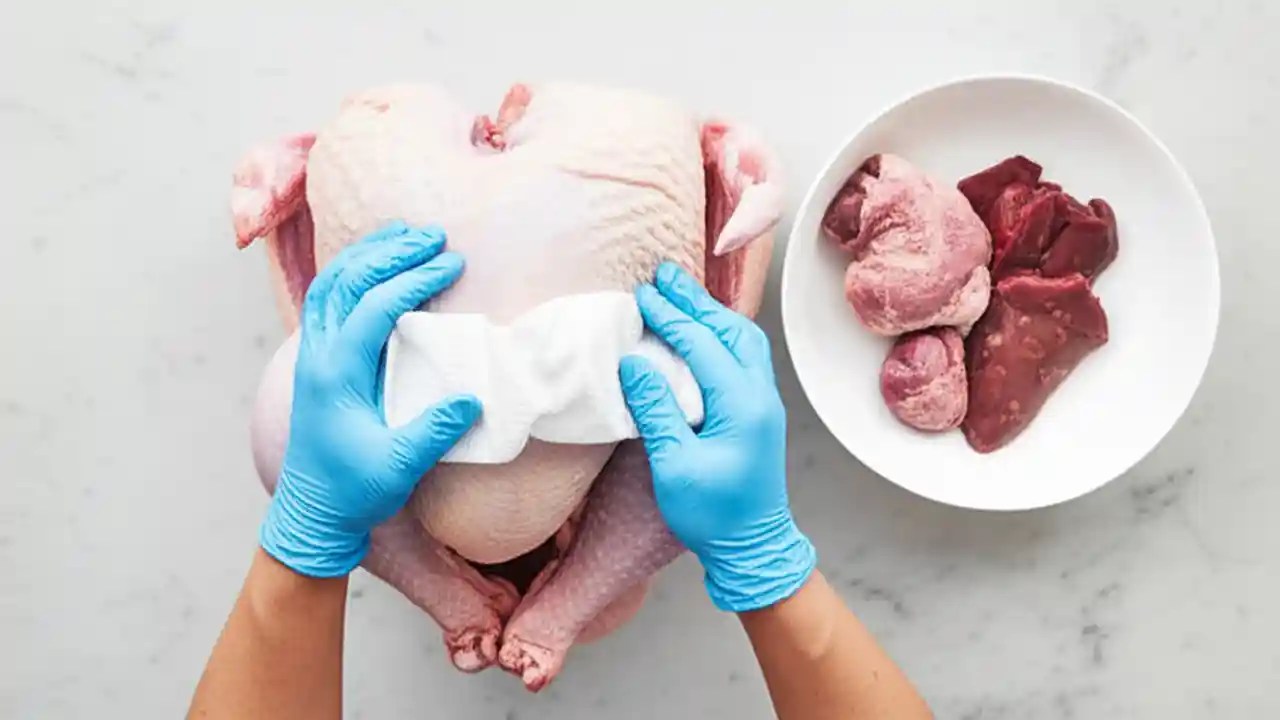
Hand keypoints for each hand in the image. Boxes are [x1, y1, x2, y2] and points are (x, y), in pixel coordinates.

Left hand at [260, 222, 482, 576]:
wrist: (311, 514)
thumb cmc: (353, 492)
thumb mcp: (398, 467)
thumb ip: (435, 431)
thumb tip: (473, 399)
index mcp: (335, 374)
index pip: (375, 307)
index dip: (415, 279)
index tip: (453, 263)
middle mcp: (317, 356)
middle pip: (348, 281)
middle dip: (392, 251)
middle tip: (434, 235)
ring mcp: (313, 356)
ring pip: (332, 284)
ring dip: (368, 254)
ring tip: (405, 234)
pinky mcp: (317, 362)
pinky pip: (328, 301)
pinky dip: (353, 273)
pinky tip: (378, 266)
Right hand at [619, 263, 814, 611]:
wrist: (754, 548)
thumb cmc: (713, 515)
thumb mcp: (675, 466)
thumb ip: (656, 411)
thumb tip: (634, 364)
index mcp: (742, 405)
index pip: (703, 344)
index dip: (671, 317)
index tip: (642, 294)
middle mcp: (760, 394)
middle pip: (730, 330)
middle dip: (695, 300)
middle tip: (663, 274)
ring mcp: (764, 401)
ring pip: (743, 339)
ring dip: (711, 312)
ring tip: (680, 293)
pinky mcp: (759, 411)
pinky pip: (744, 355)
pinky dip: (721, 332)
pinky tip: (701, 329)